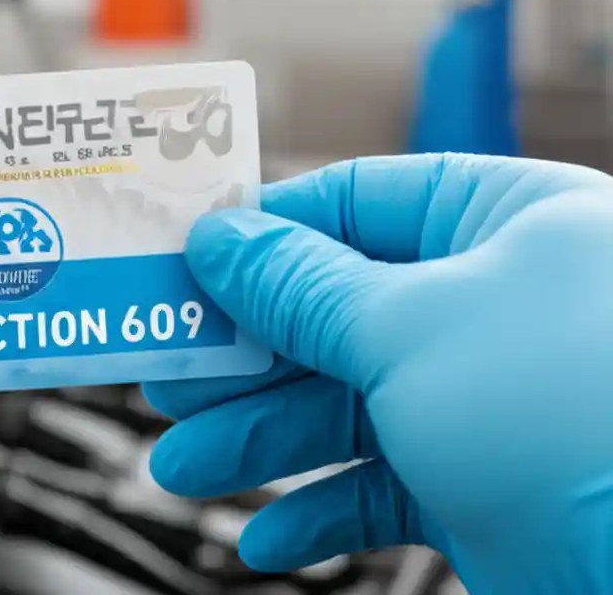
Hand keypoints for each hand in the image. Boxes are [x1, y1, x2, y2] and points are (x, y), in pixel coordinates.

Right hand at [145, 154, 612, 592]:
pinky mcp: (482, 484)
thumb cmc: (575, 414)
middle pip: (335, 312)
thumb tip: (221, 236)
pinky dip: (320, 508)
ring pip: (346, 403)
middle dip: (246, 356)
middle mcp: (498, 304)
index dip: (264, 231)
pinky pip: (380, 481)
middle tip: (167, 376)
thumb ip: (302, 286)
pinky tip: (269, 536)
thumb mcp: (411, 330)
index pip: (358, 201)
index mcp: (507, 224)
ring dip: (261, 441)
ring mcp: (488, 398)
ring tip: (186, 469)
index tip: (185, 262)